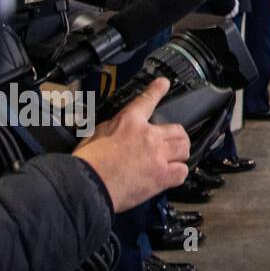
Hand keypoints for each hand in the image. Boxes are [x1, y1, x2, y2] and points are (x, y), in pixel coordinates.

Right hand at [73, 77, 190, 212]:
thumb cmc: (86, 164)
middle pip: (177, 130)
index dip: (157, 90)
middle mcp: (148, 136)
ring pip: (184, 148)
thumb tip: (115, 128)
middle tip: (170, 143)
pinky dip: (178, 173)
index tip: (163, 83)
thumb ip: (110, 128)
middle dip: (176, 136)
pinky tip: (170, 175)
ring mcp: (158, 156)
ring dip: (180, 153)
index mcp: (128, 123)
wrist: (86, 187)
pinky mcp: (162, 176)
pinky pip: (182, 171)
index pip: (146, 100)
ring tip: (174, 158)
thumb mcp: (93, 135)